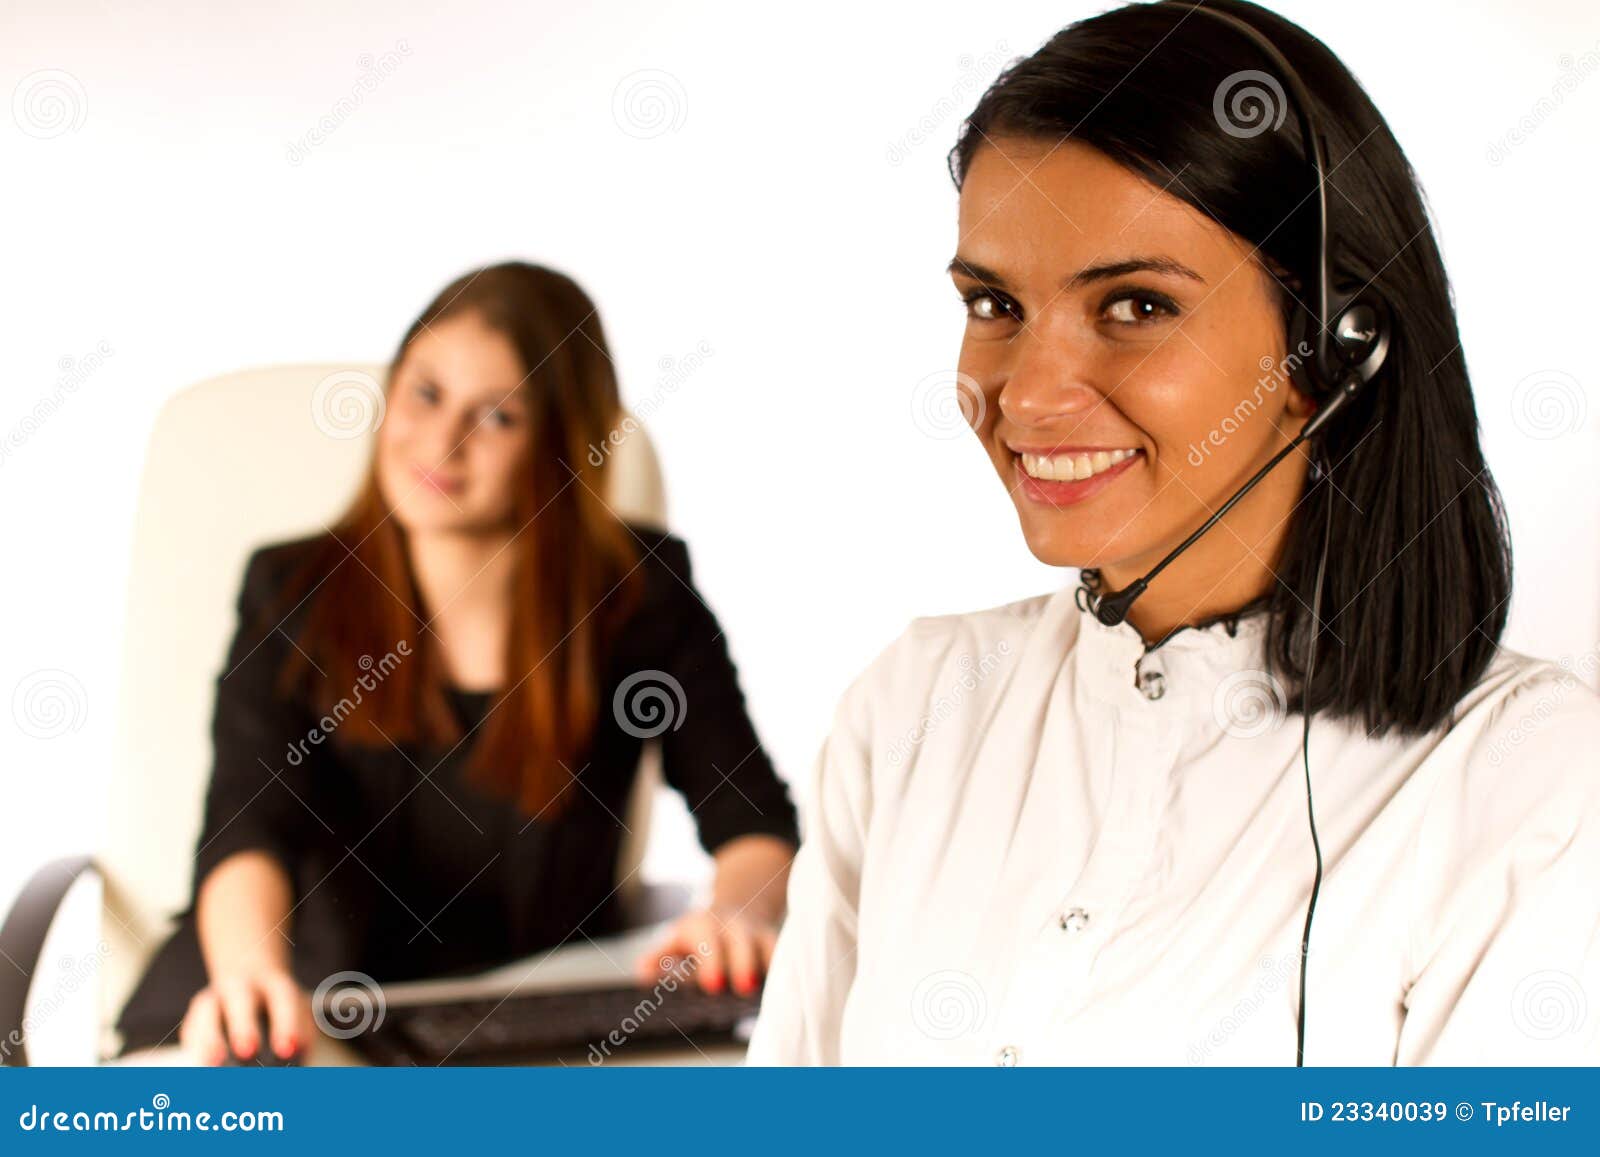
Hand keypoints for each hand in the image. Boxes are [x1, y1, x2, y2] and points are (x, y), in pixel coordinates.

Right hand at [178, 964, 314, 1064]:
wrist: (251, 980)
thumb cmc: (281, 1007)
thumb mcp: (298, 1014)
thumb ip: (300, 1038)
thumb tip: (299, 1064)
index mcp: (276, 986)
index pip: (283, 1001)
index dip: (287, 1025)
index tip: (289, 1051)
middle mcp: (242, 988)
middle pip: (241, 1001)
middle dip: (244, 1027)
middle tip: (249, 1052)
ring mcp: (214, 1000)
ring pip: (207, 1014)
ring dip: (210, 1040)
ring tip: (213, 1065)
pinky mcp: (196, 1016)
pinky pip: (192, 1032)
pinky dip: (196, 1049)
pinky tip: (201, 1067)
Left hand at [634, 906, 778, 995]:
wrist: (737, 911)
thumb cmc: (701, 937)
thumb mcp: (677, 942)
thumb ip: (660, 957)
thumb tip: (643, 972)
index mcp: (705, 926)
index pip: (708, 942)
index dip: (711, 961)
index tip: (712, 984)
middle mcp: (735, 926)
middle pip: (741, 942)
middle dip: (743, 962)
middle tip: (743, 986)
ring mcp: (759, 934)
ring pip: (769, 944)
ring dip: (771, 965)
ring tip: (776, 989)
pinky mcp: (777, 943)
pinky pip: (786, 951)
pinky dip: (790, 966)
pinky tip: (796, 987)